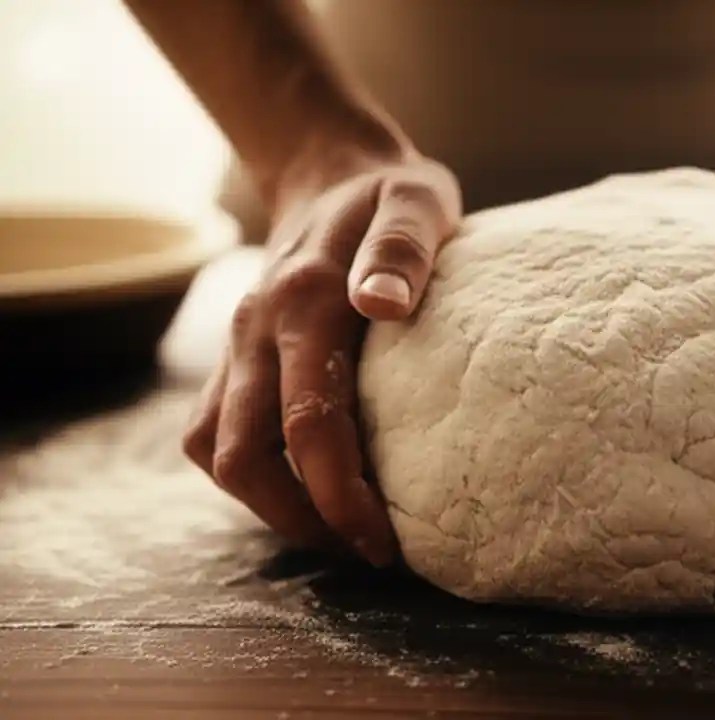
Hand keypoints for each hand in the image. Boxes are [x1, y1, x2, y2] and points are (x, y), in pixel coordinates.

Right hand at [183, 149, 461, 564]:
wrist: (330, 172)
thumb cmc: (389, 196)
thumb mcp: (417, 200)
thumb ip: (404, 246)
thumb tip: (383, 303)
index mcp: (304, 301)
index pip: (308, 423)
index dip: (340, 494)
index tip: (384, 540)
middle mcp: (255, 329)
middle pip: (244, 456)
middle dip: (303, 519)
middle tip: (370, 550)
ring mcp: (236, 345)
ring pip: (218, 452)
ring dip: (270, 505)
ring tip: (339, 532)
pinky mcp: (235, 358)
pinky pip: (215, 432)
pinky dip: (250, 475)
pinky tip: (306, 491)